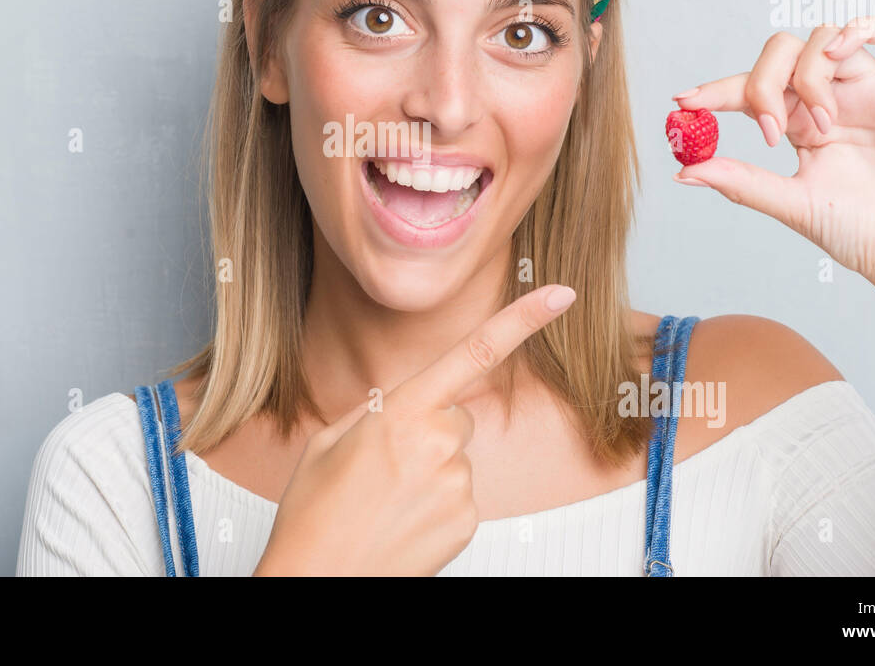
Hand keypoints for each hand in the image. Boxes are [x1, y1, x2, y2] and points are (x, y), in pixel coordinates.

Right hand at [252, 283, 577, 575]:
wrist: (317, 579)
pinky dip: (435, 505)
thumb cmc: (314, 512)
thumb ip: (377, 410)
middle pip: (457, 416)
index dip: (523, 320)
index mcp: (403, 411)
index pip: (474, 353)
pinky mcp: (468, 521)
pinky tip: (402, 520)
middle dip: (429, 430)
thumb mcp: (330, 440)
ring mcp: (458, 485)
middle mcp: (440, 443)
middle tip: (384, 467)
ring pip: (457, 459)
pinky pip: (460, 495)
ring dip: (428, 472)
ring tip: (385, 500)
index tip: (560, 295)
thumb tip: (406, 405)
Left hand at [670, 16, 874, 292]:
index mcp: (797, 124)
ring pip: (824, 38)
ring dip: (809, 75)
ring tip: (821, 127)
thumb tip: (681, 170)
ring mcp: (869, 90)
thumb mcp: (791, 204)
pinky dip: (862, 29)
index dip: (716, 90)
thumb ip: (740, 182)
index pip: (750, 88)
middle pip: (781, 53)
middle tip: (769, 129)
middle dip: (763, 82)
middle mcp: (830, 99)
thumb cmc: (859, 233)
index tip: (683, 101)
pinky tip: (841, 54)